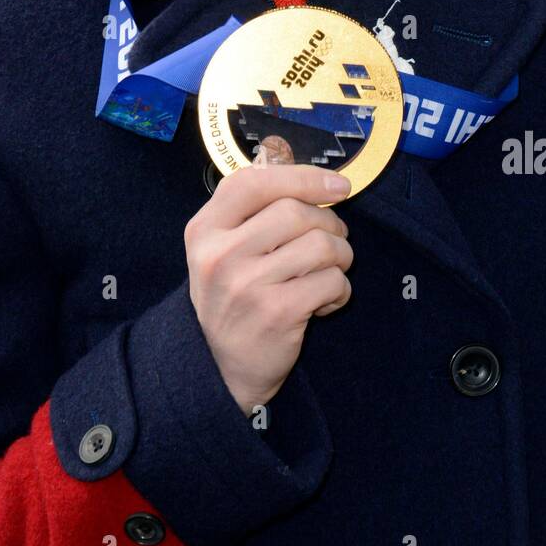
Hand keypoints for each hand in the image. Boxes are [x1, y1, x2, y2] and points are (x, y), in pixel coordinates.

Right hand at [184, 158, 352, 414]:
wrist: (221, 368)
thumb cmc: (232, 297)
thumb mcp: (224, 248)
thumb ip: (255, 209)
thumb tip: (311, 176)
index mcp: (204, 229)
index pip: (253, 182)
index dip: (302, 177)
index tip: (339, 185)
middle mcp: (220, 254)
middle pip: (295, 212)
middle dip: (329, 223)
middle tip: (333, 240)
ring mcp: (247, 284)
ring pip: (321, 245)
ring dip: (341, 256)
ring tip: (329, 271)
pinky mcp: (277, 313)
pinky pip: (332, 281)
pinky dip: (340, 289)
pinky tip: (324, 301)